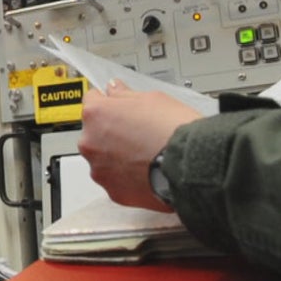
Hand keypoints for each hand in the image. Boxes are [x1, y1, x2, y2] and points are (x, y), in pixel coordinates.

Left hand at [78, 80, 202, 211]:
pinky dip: (126, 177)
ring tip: (145, 154)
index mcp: (96, 114)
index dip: (109, 103)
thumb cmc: (174, 130)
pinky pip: (115, 180)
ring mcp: (99, 169)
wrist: (191, 164)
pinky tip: (146, 170)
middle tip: (139, 133)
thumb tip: (114, 89)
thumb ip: (125, 94)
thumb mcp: (152, 98)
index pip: (92, 100)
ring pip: (103, 159)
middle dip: (112, 132)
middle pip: (95, 133)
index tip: (117, 107)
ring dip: (117, 156)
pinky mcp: (112, 191)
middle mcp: (90, 142)